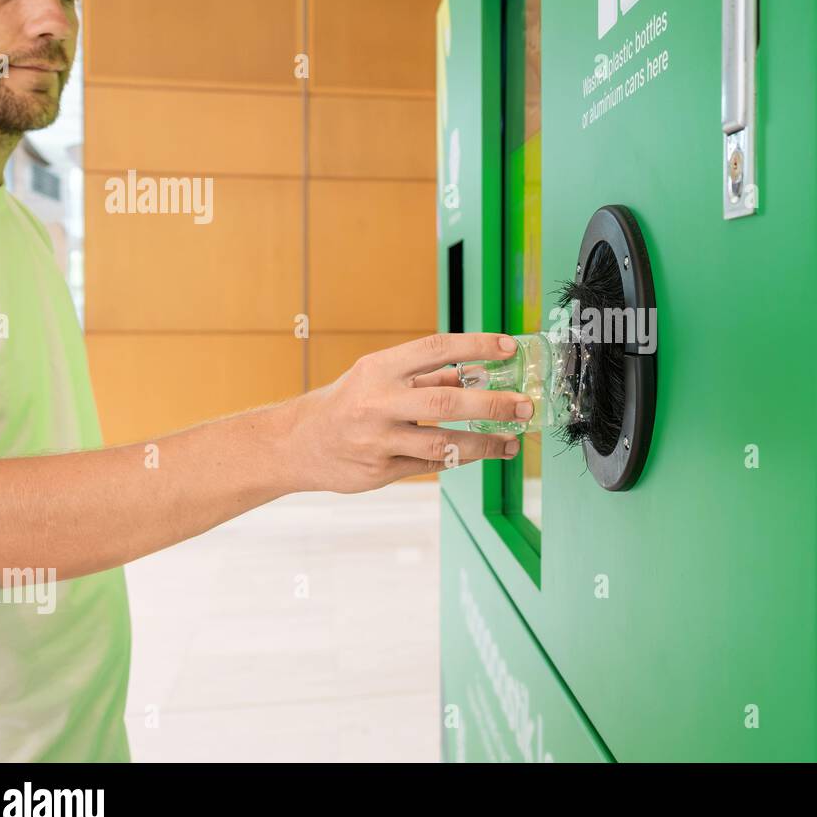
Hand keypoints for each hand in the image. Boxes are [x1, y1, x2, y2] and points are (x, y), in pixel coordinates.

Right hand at [281, 333, 531, 492]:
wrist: (294, 444)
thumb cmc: (346, 403)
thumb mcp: (378, 376)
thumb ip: (426, 376)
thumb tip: (476, 370)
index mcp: (379, 369)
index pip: (436, 348)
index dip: (476, 345)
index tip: (509, 348)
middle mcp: (378, 402)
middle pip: (446, 401)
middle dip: (491, 404)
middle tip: (523, 406)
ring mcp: (378, 440)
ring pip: (442, 443)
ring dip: (484, 443)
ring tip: (511, 441)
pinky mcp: (379, 471)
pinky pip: (430, 465)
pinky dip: (459, 458)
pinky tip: (480, 453)